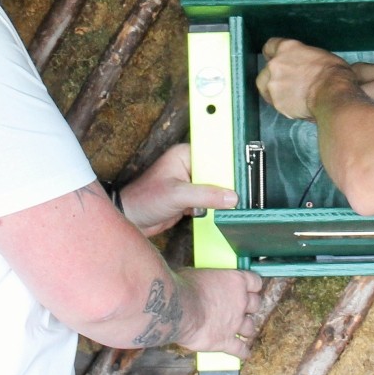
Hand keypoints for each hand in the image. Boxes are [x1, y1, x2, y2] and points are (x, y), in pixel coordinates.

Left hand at [119, 143, 237, 236]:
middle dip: (226, 185)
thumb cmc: (144, 199)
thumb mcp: (177, 195)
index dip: (228, 166)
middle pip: (217, 172)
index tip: (242, 178)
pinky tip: (216, 212)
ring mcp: (190, 183)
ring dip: (220, 198)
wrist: (131, 220)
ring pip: (215, 188)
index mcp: (185, 154)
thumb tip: (231, 197)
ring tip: (231, 205)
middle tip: (239, 195)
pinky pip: (209, 201)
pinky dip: (213, 208)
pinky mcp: (190, 198)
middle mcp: (189, 166)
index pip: (215, 155)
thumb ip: (206, 195)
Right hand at [175, 267, 264, 357]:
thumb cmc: (183, 287)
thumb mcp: (197, 273)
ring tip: (241, 330)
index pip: (255, 282)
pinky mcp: (226, 341)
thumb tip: (202, 281)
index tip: (249, 288)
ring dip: (246, 329)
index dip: (252, 286)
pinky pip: (240, 349)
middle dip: (250, 307)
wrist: (178, 309)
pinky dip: (243, 352)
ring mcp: (235, 323)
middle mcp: (240, 302)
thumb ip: (208, 279)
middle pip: (256, 304)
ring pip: (250, 328)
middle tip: (243, 308)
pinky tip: (244, 354)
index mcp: (236, 281)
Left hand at [255, 37, 352, 119]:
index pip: (270, 46)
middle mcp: (275, 65)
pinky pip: (277, 104)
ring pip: (266, 90)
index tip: (276, 59)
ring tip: (291, 97)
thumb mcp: (324, 56)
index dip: (272, 54)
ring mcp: (274, 85)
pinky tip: (298, 107)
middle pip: (265, 71)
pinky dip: (286, 106)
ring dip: (275, 93)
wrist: (333, 94)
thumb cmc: (334, 73)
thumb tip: (322, 65)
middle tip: (287, 83)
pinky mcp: (277, 103)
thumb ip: (310, 59)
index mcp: (287, 48)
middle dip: (272, 77)